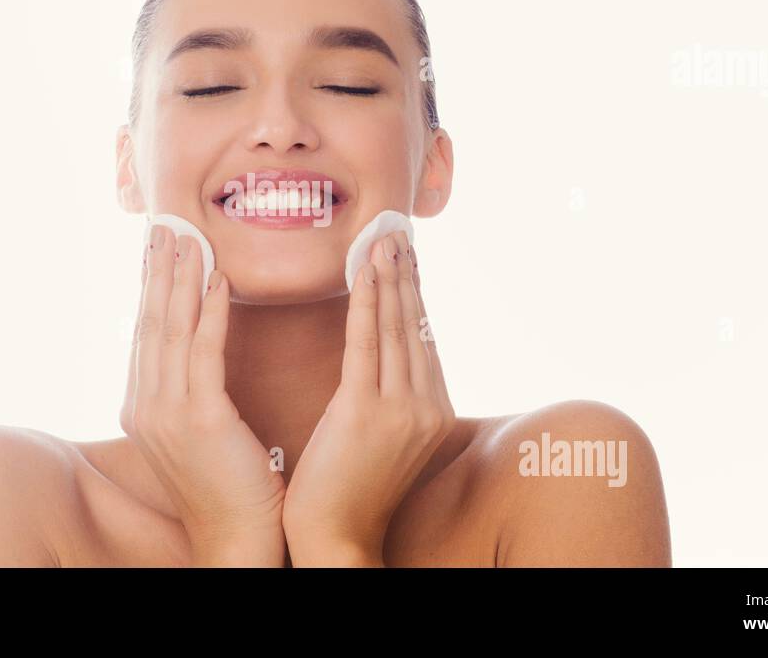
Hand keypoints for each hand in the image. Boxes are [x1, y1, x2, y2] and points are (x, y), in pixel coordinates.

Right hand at [120, 224, 287, 565]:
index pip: (146, 332)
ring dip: (181, 276)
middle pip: (150, 322)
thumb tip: (199, 349)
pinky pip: (204, 352)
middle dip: (158, 269)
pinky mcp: (199, 420)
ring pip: (171, 328)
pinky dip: (208, 311)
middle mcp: (144, 406)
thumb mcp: (200, 431)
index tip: (159, 246)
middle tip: (164, 222)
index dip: (152, 285)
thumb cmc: (232, 486)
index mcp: (142, 407)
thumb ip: (192, 389)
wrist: (238, 540)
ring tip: (188, 234)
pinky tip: (217, 278)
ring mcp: (166, 413)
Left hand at [282, 230, 454, 565]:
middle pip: (416, 325)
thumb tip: (382, 360)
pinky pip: (368, 342)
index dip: (413, 293)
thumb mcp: (381, 438)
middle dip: (405, 274)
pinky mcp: (367, 413)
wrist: (335, 537)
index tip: (405, 256)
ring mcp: (402, 410)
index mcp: (432, 412)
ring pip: (397, 326)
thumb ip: (389, 398)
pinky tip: (363, 270)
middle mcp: (427, 407)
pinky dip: (367, 300)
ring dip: (388, 276)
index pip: (423, 338)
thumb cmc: (348, 489)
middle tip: (397, 230)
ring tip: (382, 237)